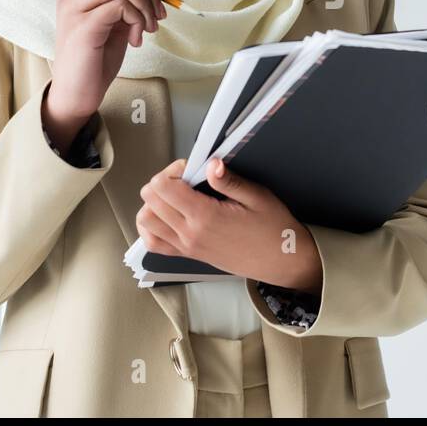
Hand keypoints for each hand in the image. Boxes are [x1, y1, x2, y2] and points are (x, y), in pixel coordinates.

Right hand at [44, 0, 166, 144]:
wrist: (76, 93)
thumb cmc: (97, 58)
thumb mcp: (118, 22)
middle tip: (155, 15)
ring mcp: (75, 8)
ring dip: (145, 3)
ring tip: (147, 27)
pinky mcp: (83, 27)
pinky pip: (120, 6)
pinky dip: (137, 19)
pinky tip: (135, 39)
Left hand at [135, 157, 322, 292]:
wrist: (281, 261)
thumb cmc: (273, 228)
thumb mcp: (258, 197)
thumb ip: (229, 181)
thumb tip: (210, 164)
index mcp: (206, 216)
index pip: (163, 187)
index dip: (173, 170)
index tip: (191, 168)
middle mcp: (190, 233)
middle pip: (150, 200)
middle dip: (162, 181)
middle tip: (184, 178)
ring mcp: (186, 246)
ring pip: (145, 221)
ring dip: (153, 202)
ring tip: (174, 195)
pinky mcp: (188, 254)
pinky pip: (153, 243)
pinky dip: (152, 227)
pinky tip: (167, 215)